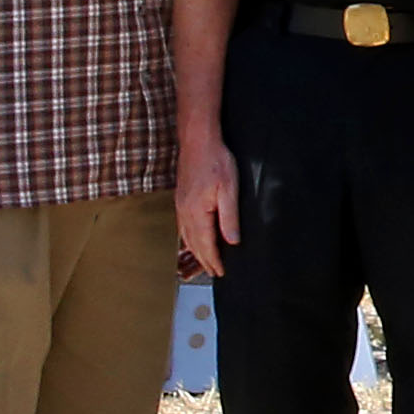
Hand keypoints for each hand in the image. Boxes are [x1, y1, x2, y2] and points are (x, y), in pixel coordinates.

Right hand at [172, 129, 238, 278]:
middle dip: (205, 260)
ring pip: (187, 236)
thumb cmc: (215, 161)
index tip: (221, 272)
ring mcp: (181, 205)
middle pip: (194, 243)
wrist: (198, 141)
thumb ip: (229, 217)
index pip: (206, 244)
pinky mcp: (181, 199)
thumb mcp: (229, 189)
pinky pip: (183, 226)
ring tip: (206, 262)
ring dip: (196, 251)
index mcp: (197, 212)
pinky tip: (194, 239)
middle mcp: (185, 212)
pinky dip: (189, 238)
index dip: (214, 259)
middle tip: (215, 272)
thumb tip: (232, 241)